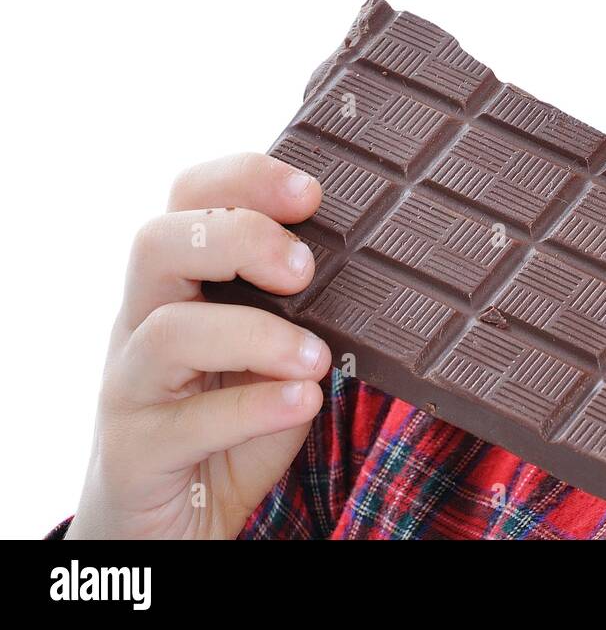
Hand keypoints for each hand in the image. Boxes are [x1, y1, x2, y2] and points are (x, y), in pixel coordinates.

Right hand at [66, 153, 332, 538]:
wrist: (174, 524)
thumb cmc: (233, 424)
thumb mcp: (275, 356)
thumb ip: (304, 312)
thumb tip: (376, 267)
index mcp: (181, 285)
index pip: (189, 199)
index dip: (244, 179)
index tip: (312, 192)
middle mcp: (143, 324)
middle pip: (157, 242)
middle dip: (239, 238)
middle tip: (304, 267)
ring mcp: (131, 387)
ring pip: (167, 331)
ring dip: (254, 335)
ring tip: (318, 357)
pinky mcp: (136, 453)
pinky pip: (184, 424)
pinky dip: (251, 408)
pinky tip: (303, 402)